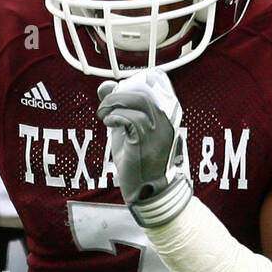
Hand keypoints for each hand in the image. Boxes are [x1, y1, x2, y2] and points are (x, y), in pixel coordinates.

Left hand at [96, 69, 192, 226]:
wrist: (147, 191)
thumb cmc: (137, 159)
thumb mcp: (127, 128)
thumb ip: (119, 106)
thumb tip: (105, 85)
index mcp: (168, 113)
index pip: (159, 80)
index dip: (136, 79)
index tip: (119, 91)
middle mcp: (167, 119)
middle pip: (145, 89)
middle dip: (119, 92)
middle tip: (105, 105)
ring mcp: (159, 131)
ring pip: (139, 101)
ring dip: (114, 103)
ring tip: (104, 115)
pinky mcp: (147, 142)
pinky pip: (132, 119)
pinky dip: (116, 117)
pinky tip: (108, 123)